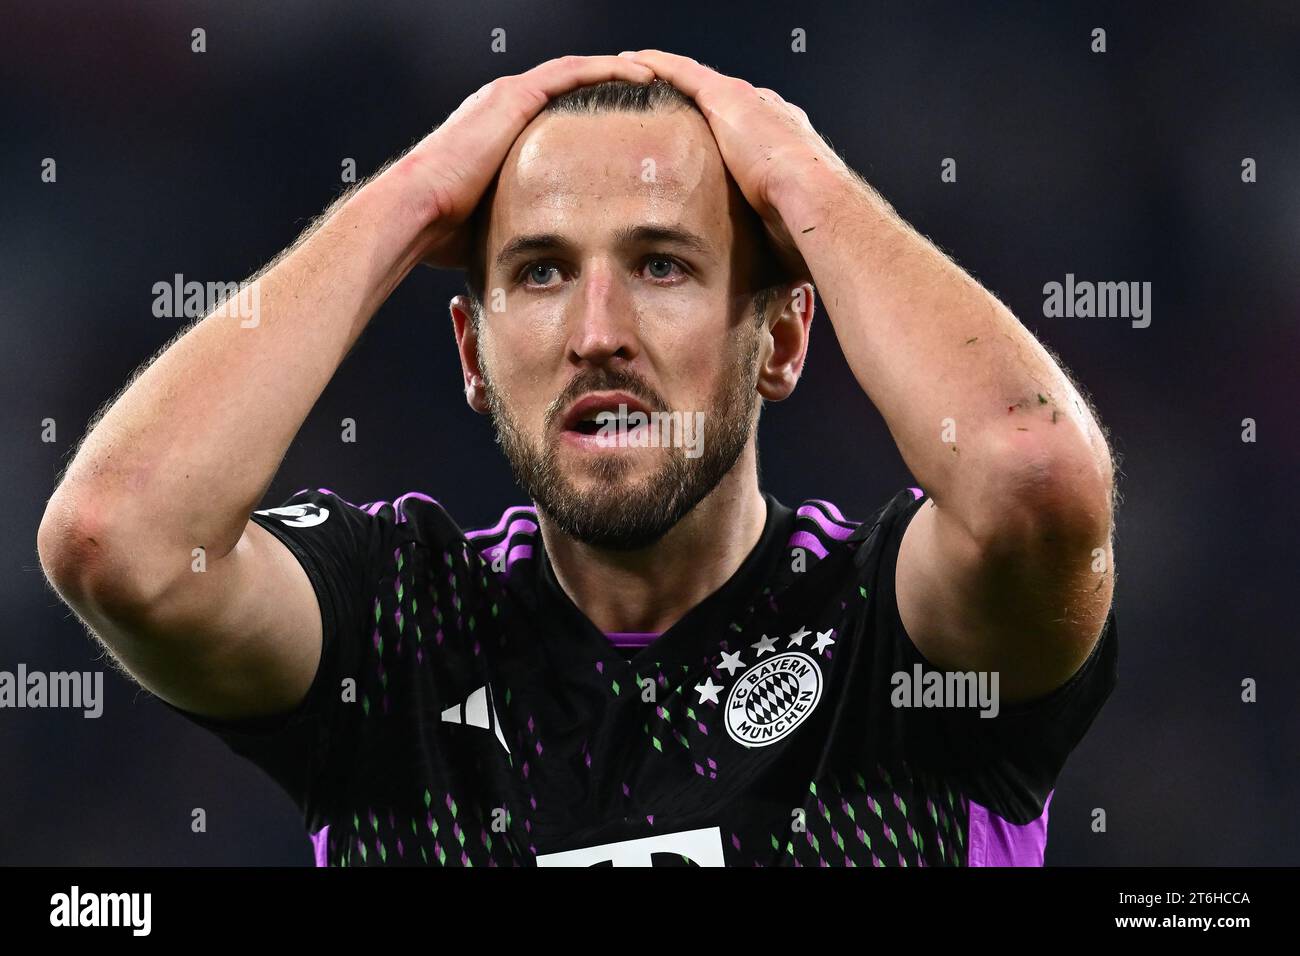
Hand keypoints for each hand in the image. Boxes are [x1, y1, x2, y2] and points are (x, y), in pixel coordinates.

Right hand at [399, 54, 655, 268]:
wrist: (417, 212)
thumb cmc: (443, 231)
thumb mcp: (490, 225)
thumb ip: (514, 227)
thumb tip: (532, 263)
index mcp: (498, 133)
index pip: (553, 114)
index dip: (589, 115)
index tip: (622, 127)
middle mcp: (502, 106)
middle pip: (567, 87)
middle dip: (607, 88)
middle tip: (648, 94)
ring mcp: (507, 97)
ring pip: (574, 72)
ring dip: (614, 71)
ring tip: (653, 76)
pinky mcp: (514, 96)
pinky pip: (571, 73)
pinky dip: (606, 69)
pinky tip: (639, 73)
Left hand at [620, 50, 849, 280]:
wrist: (815, 203)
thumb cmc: (810, 231)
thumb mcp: (789, 238)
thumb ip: (778, 247)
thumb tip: (782, 292)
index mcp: (785, 146)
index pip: (749, 134)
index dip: (726, 136)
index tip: (708, 144)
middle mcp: (768, 114)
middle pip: (723, 102)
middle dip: (697, 101)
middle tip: (666, 105)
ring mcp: (748, 102)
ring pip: (698, 80)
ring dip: (668, 75)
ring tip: (637, 73)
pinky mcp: (726, 97)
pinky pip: (682, 73)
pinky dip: (656, 65)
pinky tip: (630, 63)